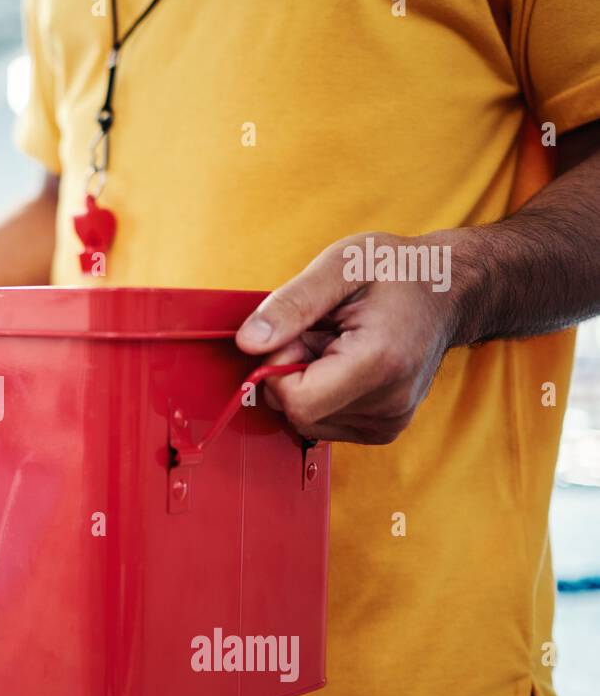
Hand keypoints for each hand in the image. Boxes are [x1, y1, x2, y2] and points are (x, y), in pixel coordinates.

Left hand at [235, 230, 462, 444]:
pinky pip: (326, 423)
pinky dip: (323, 394)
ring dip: (308, 383)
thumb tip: (248, 343)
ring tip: (336, 345)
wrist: (447, 288)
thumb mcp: (339, 265)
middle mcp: (390, 404)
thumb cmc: (395, 270)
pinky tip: (345, 363)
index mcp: (380, 362)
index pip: (297, 401)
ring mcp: (389, 422)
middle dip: (292, 373)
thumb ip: (291, 304)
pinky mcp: (384, 430)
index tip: (299, 333)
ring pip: (308, 421)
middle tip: (320, 333)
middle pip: (299, 413)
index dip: (279, 368)